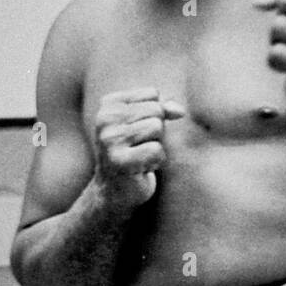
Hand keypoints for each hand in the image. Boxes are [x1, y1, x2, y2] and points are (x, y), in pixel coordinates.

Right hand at [93, 87, 184, 206]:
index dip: (155, 115)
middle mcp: (105, 119)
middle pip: (156, 110)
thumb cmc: (134, 153)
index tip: (138, 132)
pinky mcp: (119, 160)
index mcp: (109, 105)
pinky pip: (157, 150)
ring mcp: (110, 140)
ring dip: (156, 146)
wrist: (114, 191)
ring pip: (157, 128)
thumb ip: (163, 110)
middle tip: (139, 147)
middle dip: (157, 131)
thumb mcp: (146, 124)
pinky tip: (140, 168)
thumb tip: (180, 111)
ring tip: (139, 157)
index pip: (152, 94)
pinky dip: (155, 161)